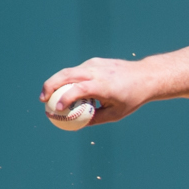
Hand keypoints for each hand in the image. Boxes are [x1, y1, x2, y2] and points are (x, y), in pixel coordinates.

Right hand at [41, 58, 158, 127]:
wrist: (145, 76)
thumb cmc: (132, 98)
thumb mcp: (116, 113)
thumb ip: (96, 119)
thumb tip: (77, 126)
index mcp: (103, 86)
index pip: (78, 89)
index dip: (65, 98)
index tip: (56, 109)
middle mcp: (97, 72)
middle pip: (66, 75)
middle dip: (50, 86)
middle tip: (42, 100)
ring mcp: (94, 64)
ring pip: (68, 71)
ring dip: (55, 82)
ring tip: (48, 96)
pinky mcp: (94, 61)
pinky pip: (77, 71)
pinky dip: (68, 80)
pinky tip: (65, 90)